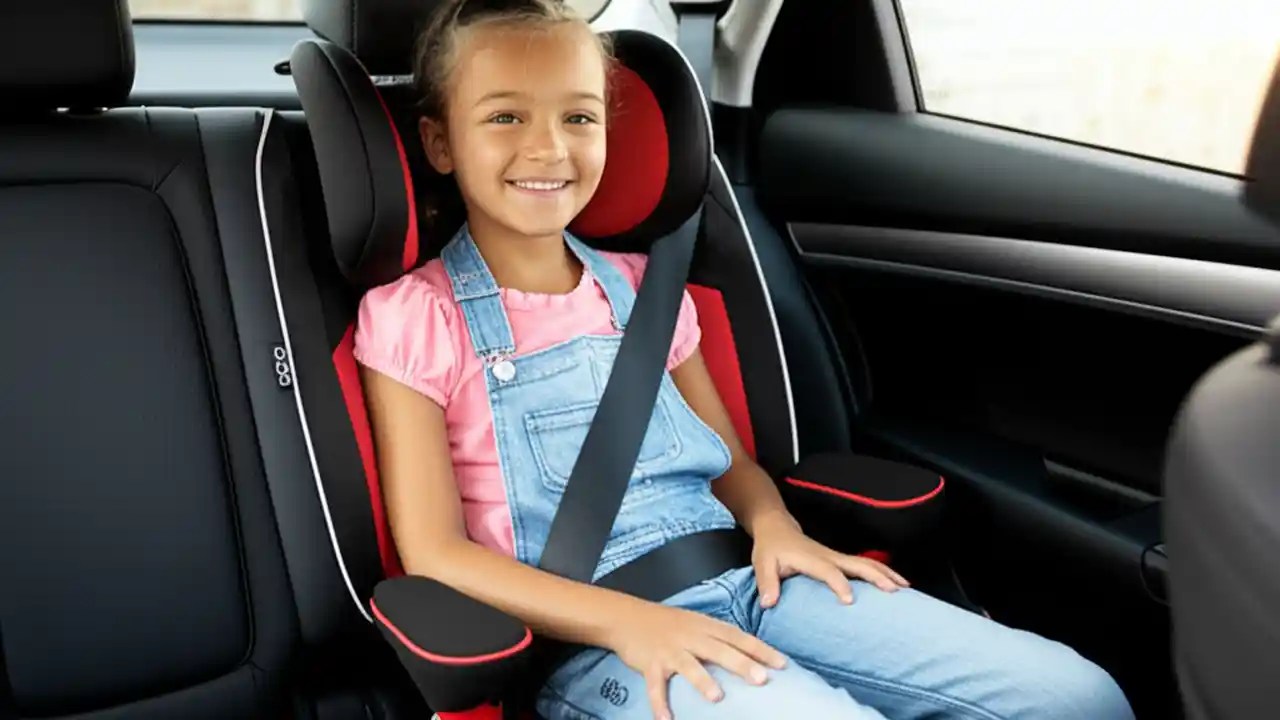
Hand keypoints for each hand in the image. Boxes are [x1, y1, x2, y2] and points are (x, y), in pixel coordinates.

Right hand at [603, 597, 787, 719]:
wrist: (626, 617)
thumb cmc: (665, 623)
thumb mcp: (695, 622)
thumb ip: (718, 637)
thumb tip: (749, 654)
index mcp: (705, 626)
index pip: (738, 637)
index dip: (760, 650)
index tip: (782, 664)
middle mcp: (690, 636)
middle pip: (719, 650)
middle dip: (741, 664)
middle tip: (762, 679)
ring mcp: (670, 649)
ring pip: (689, 665)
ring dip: (703, 681)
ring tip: (718, 697)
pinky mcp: (650, 663)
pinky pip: (655, 685)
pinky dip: (659, 703)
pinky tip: (666, 719)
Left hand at [750, 513, 909, 607]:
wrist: (778, 528)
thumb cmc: (771, 548)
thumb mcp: (762, 564)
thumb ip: (766, 583)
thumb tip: (769, 604)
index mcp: (810, 558)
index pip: (828, 570)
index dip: (838, 583)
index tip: (850, 600)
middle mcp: (828, 556)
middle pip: (857, 563)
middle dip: (876, 576)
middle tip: (893, 591)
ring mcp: (837, 557)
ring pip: (866, 562)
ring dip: (885, 573)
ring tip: (904, 587)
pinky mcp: (841, 560)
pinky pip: (865, 565)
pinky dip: (882, 572)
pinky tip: (896, 583)